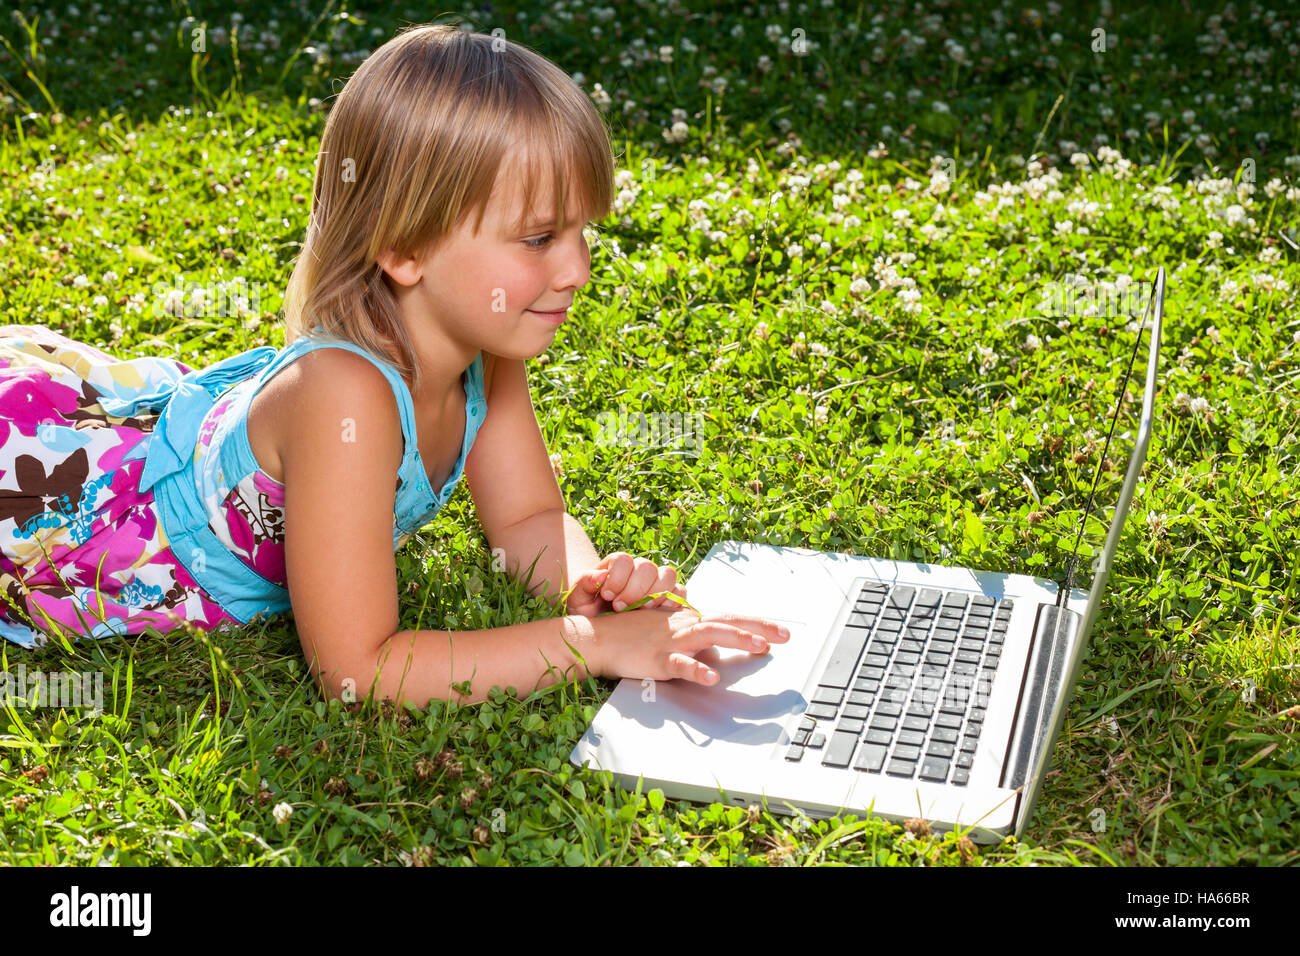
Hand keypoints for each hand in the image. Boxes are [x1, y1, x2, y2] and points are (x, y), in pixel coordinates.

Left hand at [564, 551, 686, 616]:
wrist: (601, 627)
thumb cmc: (589, 611)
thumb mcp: (578, 599)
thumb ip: (585, 584)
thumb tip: (600, 575)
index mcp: (617, 565)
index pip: (624, 560)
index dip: (617, 578)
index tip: (607, 596)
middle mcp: (638, 570)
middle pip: (647, 567)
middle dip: (634, 589)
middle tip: (620, 607)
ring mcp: (656, 582)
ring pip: (668, 575)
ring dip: (656, 593)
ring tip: (642, 610)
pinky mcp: (669, 596)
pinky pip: (680, 592)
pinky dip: (673, 601)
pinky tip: (658, 614)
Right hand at [589, 605, 791, 685]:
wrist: (600, 638)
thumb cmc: (634, 637)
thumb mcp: (669, 635)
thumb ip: (693, 641)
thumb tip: (716, 651)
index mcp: (691, 622)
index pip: (730, 619)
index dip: (757, 623)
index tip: (781, 631)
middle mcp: (686, 627)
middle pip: (728, 622)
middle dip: (759, 627)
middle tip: (786, 635)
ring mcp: (673, 641)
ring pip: (710, 635)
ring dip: (737, 639)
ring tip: (761, 647)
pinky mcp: (658, 658)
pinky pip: (680, 664)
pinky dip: (697, 669)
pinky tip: (712, 676)